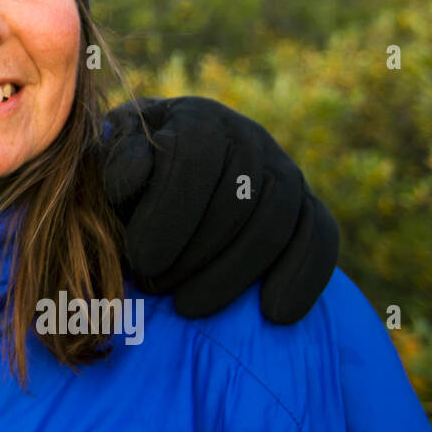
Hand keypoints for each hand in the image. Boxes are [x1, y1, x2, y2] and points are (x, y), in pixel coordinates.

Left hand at [101, 96, 338, 323]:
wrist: (166, 173)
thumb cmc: (132, 170)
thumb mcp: (112, 157)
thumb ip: (119, 162)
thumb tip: (136, 173)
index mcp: (198, 118)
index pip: (194, 159)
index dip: (168, 213)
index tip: (141, 260)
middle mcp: (250, 136)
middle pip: (237, 198)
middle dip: (194, 252)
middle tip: (155, 287)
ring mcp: (286, 170)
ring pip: (276, 223)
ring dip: (234, 272)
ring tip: (189, 307)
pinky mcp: (309, 205)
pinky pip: (320, 236)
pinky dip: (303, 275)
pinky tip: (274, 314)